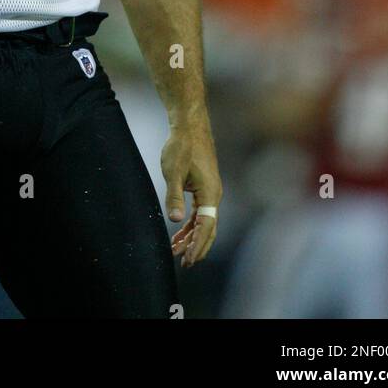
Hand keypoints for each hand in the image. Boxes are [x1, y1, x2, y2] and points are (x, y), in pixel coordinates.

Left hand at [162, 106, 221, 269]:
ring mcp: (210, 190)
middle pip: (209, 228)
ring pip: (204, 221)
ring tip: (177, 250)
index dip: (197, 245)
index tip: (188, 260)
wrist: (189, 124)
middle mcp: (214, 194)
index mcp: (210, 193)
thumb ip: (174, 196)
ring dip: (192, 236)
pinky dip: (191, 223)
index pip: (206, 227)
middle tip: (185, 263)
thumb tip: (175, 220)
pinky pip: (200, 211)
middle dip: (197, 246)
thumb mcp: (173, 171)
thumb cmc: (181, 145)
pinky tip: (180, 231)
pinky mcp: (204, 186)